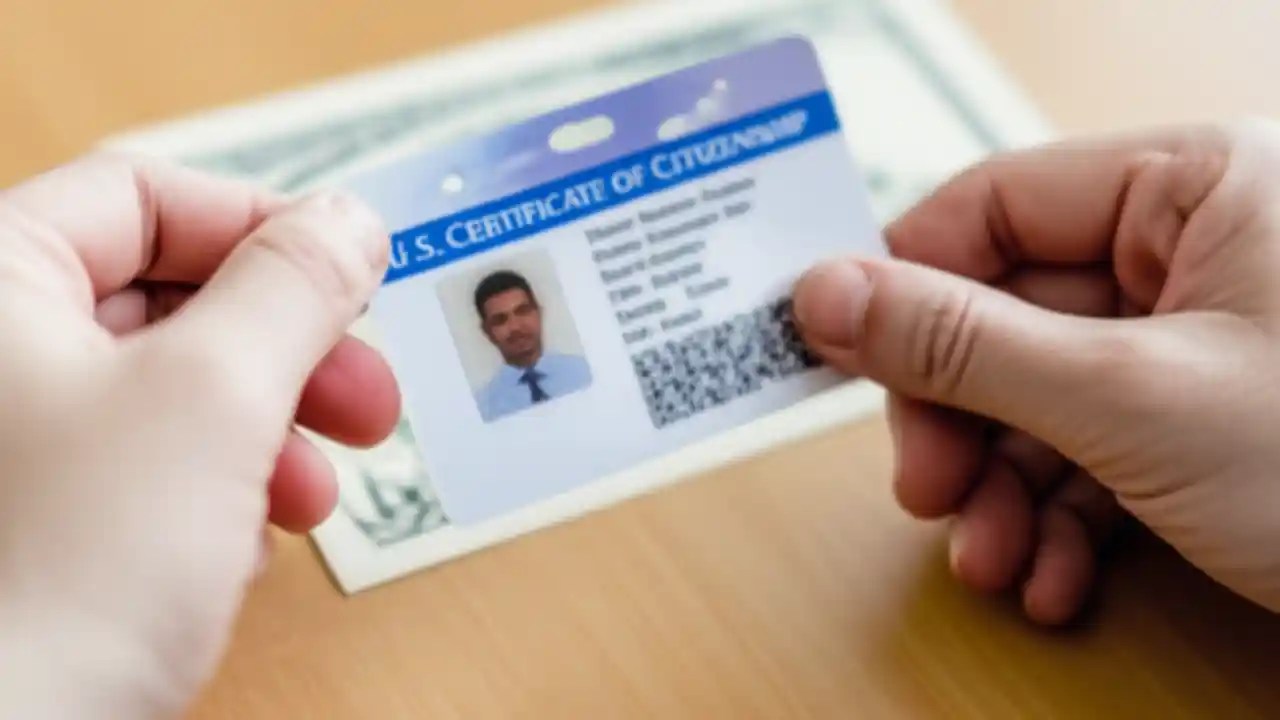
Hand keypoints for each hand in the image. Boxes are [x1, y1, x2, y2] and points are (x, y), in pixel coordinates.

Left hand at [0, 155, 398, 717]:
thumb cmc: (60, 577)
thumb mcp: (212, 399)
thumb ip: (292, 288)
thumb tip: (350, 221)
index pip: (143, 196)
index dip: (265, 229)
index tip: (354, 282)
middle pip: (165, 298)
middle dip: (285, 352)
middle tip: (364, 399)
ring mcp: (8, 442)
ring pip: (165, 394)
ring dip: (264, 431)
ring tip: (311, 496)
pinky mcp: (31, 522)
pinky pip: (141, 469)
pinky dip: (212, 492)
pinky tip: (240, 546)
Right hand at [794, 121, 1279, 624]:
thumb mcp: (1130, 398)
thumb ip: (962, 341)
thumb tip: (827, 294)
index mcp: (1189, 188)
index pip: (993, 205)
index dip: (902, 280)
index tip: (832, 349)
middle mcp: (1193, 253)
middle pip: (1006, 316)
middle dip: (961, 422)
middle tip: (926, 490)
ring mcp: (1200, 343)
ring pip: (1044, 399)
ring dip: (1005, 492)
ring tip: (999, 563)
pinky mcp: (1207, 421)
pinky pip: (1097, 452)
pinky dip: (1064, 522)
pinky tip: (1057, 576)